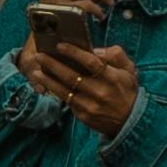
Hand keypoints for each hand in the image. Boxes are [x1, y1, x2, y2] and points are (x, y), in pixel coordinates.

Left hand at [19, 0, 132, 131]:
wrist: (130, 121)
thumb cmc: (126, 90)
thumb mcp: (129, 69)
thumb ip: (115, 54)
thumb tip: (95, 49)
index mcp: (111, 78)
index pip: (90, 62)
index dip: (74, 52)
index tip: (60, 45)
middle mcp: (99, 92)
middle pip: (71, 76)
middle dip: (52, 64)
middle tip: (39, 55)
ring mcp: (90, 106)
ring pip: (64, 91)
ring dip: (48, 80)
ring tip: (36, 70)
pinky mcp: (83, 116)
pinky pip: (66, 101)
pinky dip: (55, 91)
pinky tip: (47, 83)